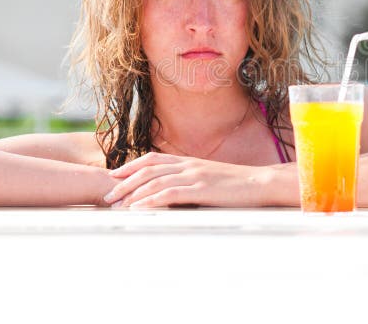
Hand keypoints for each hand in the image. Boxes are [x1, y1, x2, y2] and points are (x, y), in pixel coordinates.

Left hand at [102, 152, 273, 207]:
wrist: (260, 182)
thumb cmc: (237, 184)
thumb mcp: (210, 177)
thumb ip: (191, 180)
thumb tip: (173, 191)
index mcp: (189, 161)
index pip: (152, 158)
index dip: (130, 166)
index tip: (113, 176)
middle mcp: (188, 165)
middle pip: (147, 169)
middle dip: (124, 182)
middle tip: (107, 195)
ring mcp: (194, 176)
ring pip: (155, 181)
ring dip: (133, 193)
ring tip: (117, 205)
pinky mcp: (201, 189)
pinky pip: (170, 193)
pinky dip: (151, 200)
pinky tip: (140, 208)